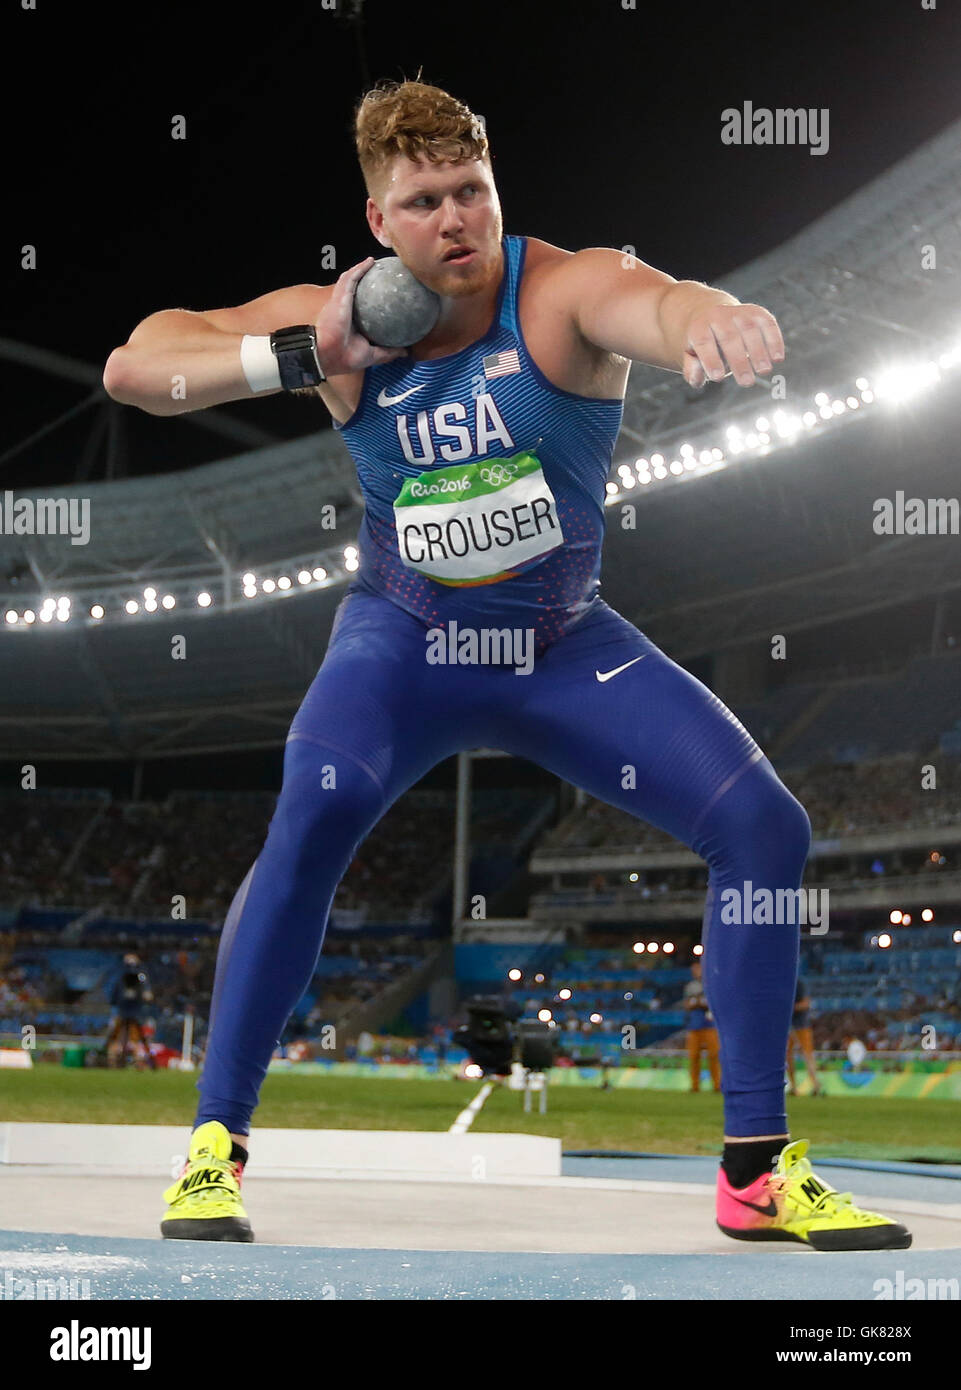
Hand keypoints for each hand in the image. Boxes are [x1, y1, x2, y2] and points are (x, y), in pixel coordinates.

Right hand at [314, 257, 408, 375]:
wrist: (332, 354)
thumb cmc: (347, 356)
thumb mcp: (373, 354)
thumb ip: (389, 352)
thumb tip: (406, 351)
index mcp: (352, 323)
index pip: (363, 309)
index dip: (374, 302)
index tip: (388, 298)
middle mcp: (346, 310)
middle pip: (357, 291)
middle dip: (367, 281)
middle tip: (383, 275)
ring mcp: (341, 301)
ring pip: (351, 280)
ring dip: (362, 269)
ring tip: (375, 262)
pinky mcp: (340, 295)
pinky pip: (351, 278)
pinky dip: (360, 268)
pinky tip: (371, 261)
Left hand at [682, 302, 783, 388]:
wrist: (713, 315)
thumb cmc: (703, 345)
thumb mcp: (692, 357)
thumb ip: (692, 369)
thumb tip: (697, 377)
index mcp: (699, 327)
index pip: (703, 342)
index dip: (710, 359)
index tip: (718, 378)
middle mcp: (718, 315)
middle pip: (729, 337)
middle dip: (739, 361)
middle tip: (747, 382)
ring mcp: (739, 312)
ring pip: (749, 329)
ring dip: (759, 351)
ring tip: (764, 371)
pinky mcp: (757, 312)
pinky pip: (767, 324)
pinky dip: (774, 340)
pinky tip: (778, 358)